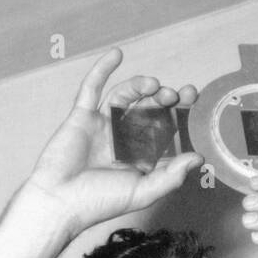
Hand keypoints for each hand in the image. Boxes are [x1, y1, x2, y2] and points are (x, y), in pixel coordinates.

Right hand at [26, 48, 200, 236]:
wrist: (60, 202)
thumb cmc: (99, 203)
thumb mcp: (143, 192)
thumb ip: (171, 176)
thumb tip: (198, 158)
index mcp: (139, 157)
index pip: (164, 131)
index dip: (179, 115)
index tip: (192, 102)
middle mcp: (123, 139)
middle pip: (148, 110)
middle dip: (165, 99)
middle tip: (179, 94)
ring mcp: (102, 126)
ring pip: (125, 97)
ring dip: (141, 86)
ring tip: (154, 85)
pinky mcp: (82, 116)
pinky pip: (92, 88)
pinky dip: (103, 69)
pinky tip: (117, 54)